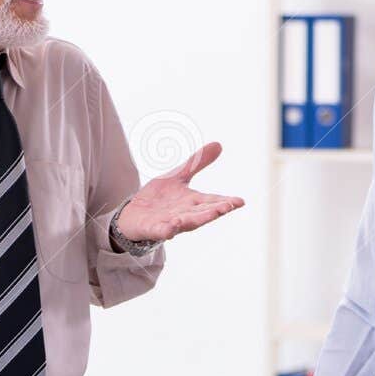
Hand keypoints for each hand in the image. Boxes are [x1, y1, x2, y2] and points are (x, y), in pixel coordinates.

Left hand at [114, 141, 244, 243]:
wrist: (134, 215)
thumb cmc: (159, 199)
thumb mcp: (178, 176)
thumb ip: (197, 163)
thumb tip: (219, 144)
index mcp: (192, 202)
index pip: (212, 201)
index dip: (226, 202)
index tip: (240, 201)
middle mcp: (185, 214)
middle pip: (203, 213)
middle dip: (215, 210)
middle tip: (228, 207)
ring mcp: (170, 223)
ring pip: (187, 223)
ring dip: (198, 220)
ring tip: (211, 215)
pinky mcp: (154, 229)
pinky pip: (162, 231)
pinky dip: (167, 230)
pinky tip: (171, 228)